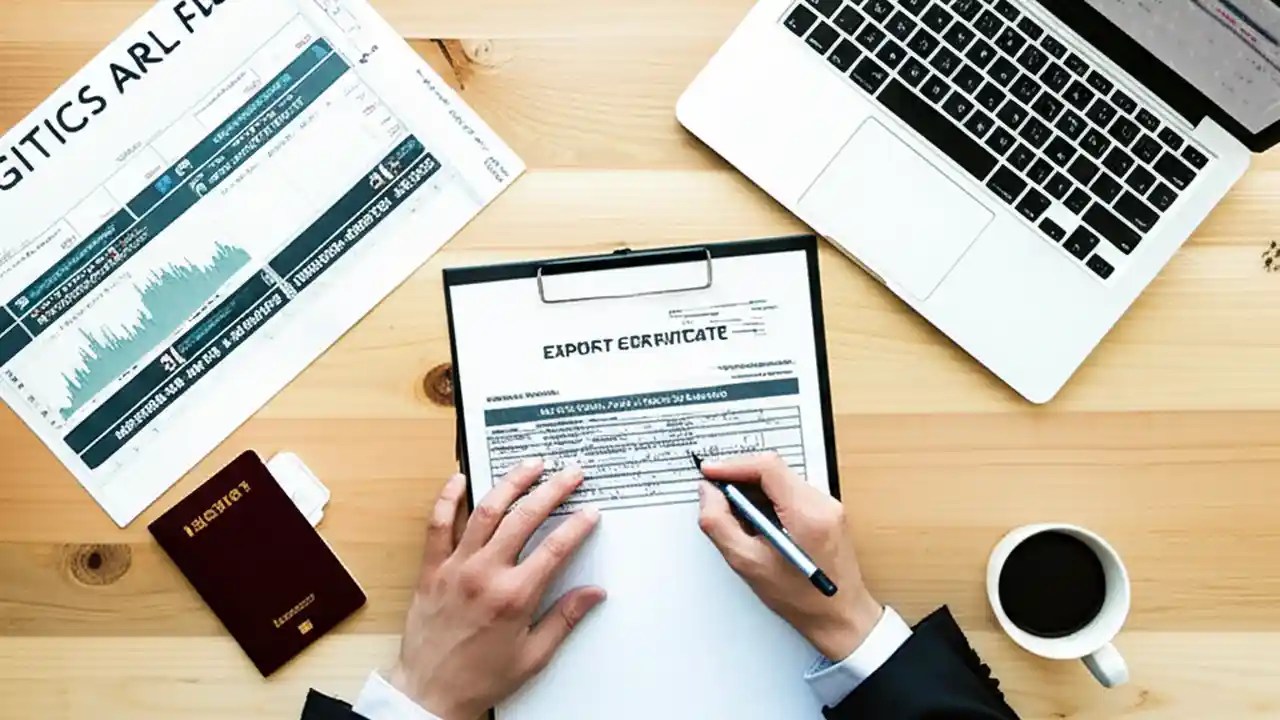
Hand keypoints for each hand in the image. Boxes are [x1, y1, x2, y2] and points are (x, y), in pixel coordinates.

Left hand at [389, 460, 605, 719]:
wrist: (429, 692)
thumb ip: (565, 619)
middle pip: (525, 518)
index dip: (578, 525)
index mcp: (515, 597)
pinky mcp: (432, 569)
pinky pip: (437, 524)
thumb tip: (594, 594)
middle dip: (553, 491)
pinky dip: (447, 498)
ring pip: (486, 511)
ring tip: (529, 465)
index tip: (591, 511)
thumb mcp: (533, 655)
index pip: (556, 548)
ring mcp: (456, 568)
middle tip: (570, 474)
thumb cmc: (480, 678)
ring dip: (510, 483)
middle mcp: (485, 574)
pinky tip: (459, 479)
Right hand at [697, 453, 881, 660]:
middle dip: (740, 478)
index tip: (710, 473)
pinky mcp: (828, 513)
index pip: (767, 467)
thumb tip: (708, 495)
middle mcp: (822, 503)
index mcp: (807, 514)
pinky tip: (758, 523)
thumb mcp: (749, 564)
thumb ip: (720, 524)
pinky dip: (768, 500)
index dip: (733, 465)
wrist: (841, 618)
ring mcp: (828, 506)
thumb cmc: (803, 601)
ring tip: (737, 516)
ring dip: (754, 491)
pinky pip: (791, 493)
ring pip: (781, 481)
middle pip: (774, 470)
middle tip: (716, 495)